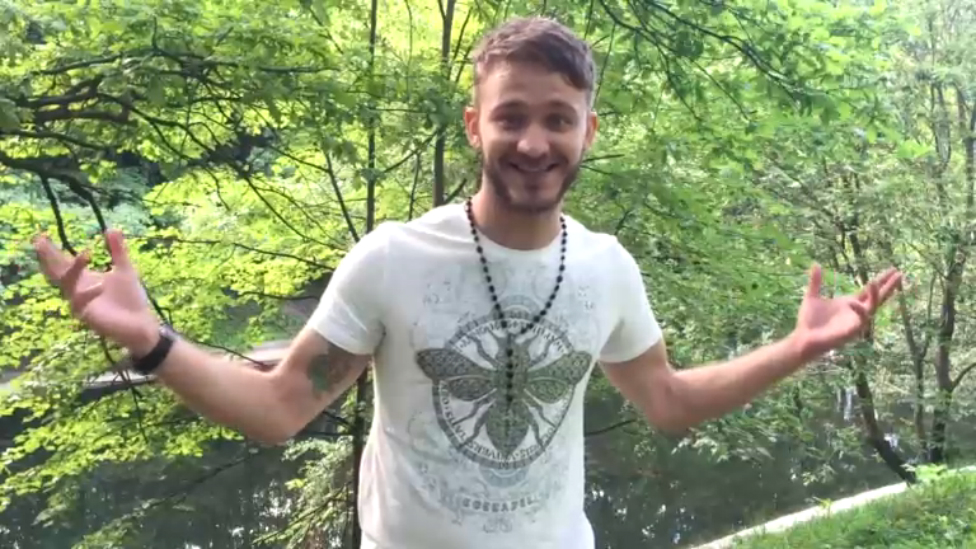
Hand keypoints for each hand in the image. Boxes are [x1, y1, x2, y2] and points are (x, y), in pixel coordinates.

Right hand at [33, 230, 159, 354]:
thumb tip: (112, 227)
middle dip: (48, 257)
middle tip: (40, 241)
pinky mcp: (87, 317)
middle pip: (57, 272)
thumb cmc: (130, 298)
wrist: (141, 324)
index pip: (63, 262)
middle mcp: (77, 289)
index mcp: (84, 278)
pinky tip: (100, 284)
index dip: (51, 250)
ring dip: (74, 269)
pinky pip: (80, 304)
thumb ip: (117, 250)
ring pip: (67, 286)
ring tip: (87, 254)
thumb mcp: (125, 269)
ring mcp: (80, 303)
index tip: (41, 235)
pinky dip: (88, 293)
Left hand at [792, 264, 902, 360]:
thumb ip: (816, 282)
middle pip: (878, 297)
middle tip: (900, 273)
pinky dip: (859, 310)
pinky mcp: (853, 331)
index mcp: (850, 303)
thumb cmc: (808, 321)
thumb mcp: (812, 296)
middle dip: (889, 286)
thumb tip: (816, 264)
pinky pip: (861, 319)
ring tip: (874, 282)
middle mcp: (856, 312)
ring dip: (876, 295)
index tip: (893, 269)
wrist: (803, 338)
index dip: (881, 280)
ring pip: (873, 307)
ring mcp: (856, 322)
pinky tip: (853, 302)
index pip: (869, 290)